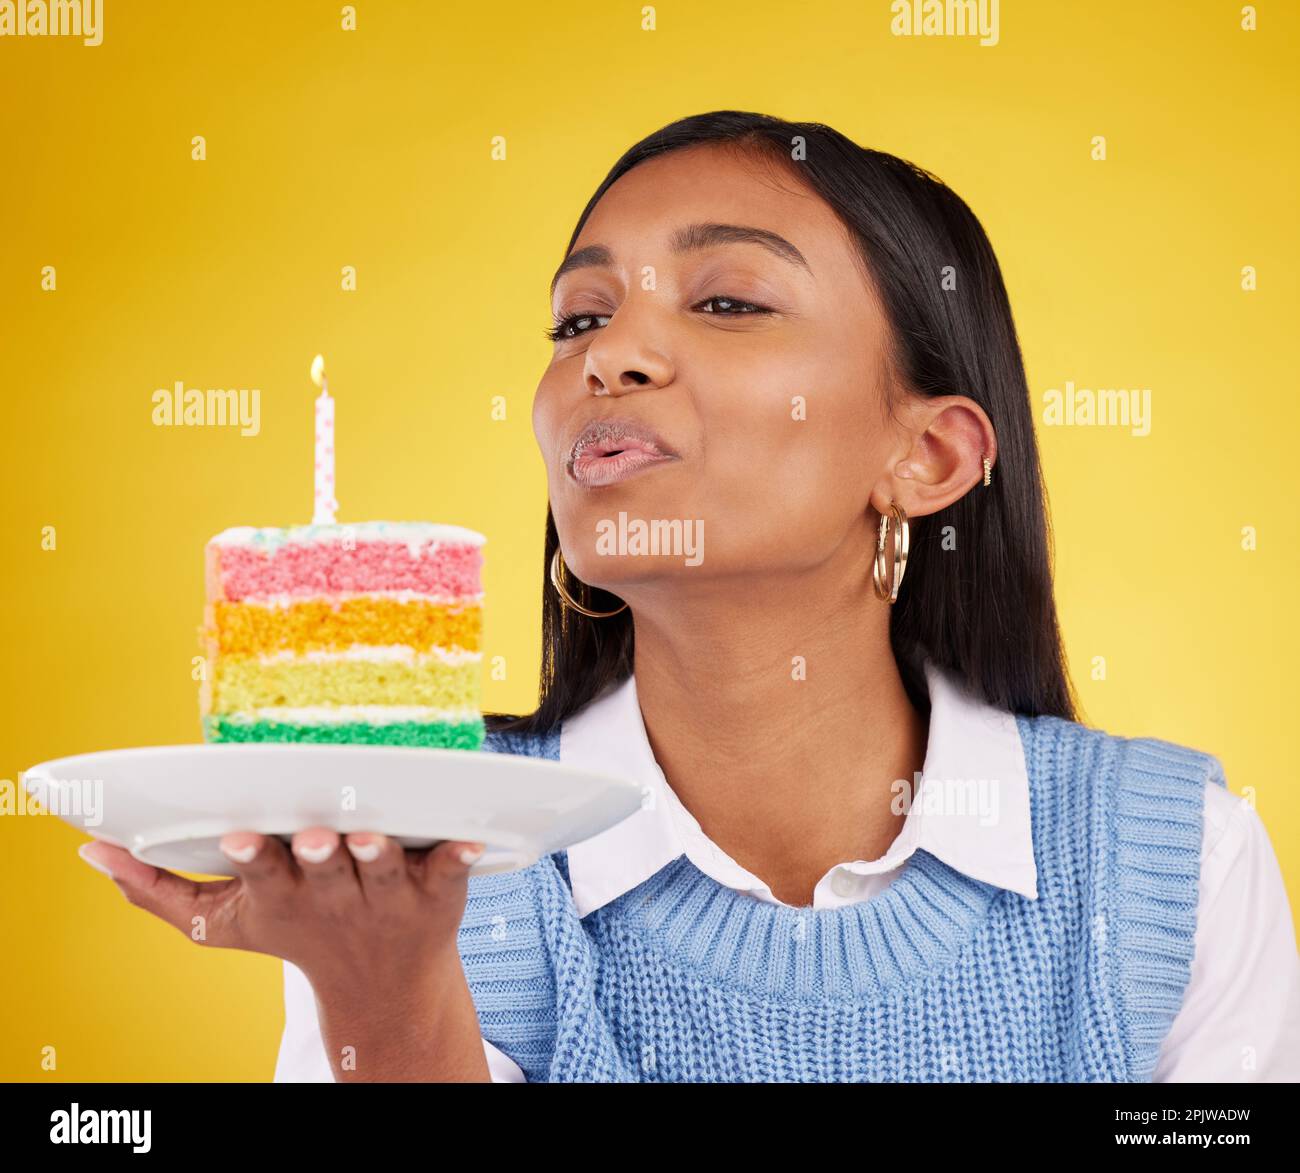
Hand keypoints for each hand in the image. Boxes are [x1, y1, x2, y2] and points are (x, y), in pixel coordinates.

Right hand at [77, 829, 485, 993]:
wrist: (381, 986)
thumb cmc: (297, 934)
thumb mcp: (224, 924)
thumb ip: (158, 893)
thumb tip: (93, 853)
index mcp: (284, 898)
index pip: (262, 874)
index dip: (251, 858)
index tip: (238, 837)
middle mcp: (335, 897)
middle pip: (324, 871)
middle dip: (312, 856)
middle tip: (308, 838)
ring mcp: (388, 896)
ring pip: (382, 871)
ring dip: (377, 855)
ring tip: (372, 837)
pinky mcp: (436, 892)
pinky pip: (450, 872)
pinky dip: (459, 859)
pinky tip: (469, 841)